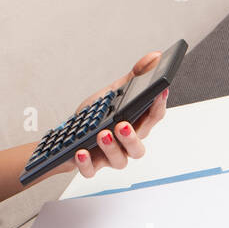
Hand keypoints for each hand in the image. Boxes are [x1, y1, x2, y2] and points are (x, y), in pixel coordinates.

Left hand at [49, 50, 169, 179]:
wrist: (68, 136)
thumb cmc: (95, 117)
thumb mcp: (112, 94)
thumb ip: (133, 78)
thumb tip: (155, 56)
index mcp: (135, 125)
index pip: (153, 118)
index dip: (159, 105)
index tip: (160, 91)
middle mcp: (126, 145)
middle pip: (138, 148)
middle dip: (132, 137)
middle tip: (122, 124)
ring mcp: (109, 157)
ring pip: (119, 161)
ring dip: (111, 148)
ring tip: (102, 133)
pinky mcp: (91, 166)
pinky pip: (91, 171)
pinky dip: (87, 163)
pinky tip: (81, 151)